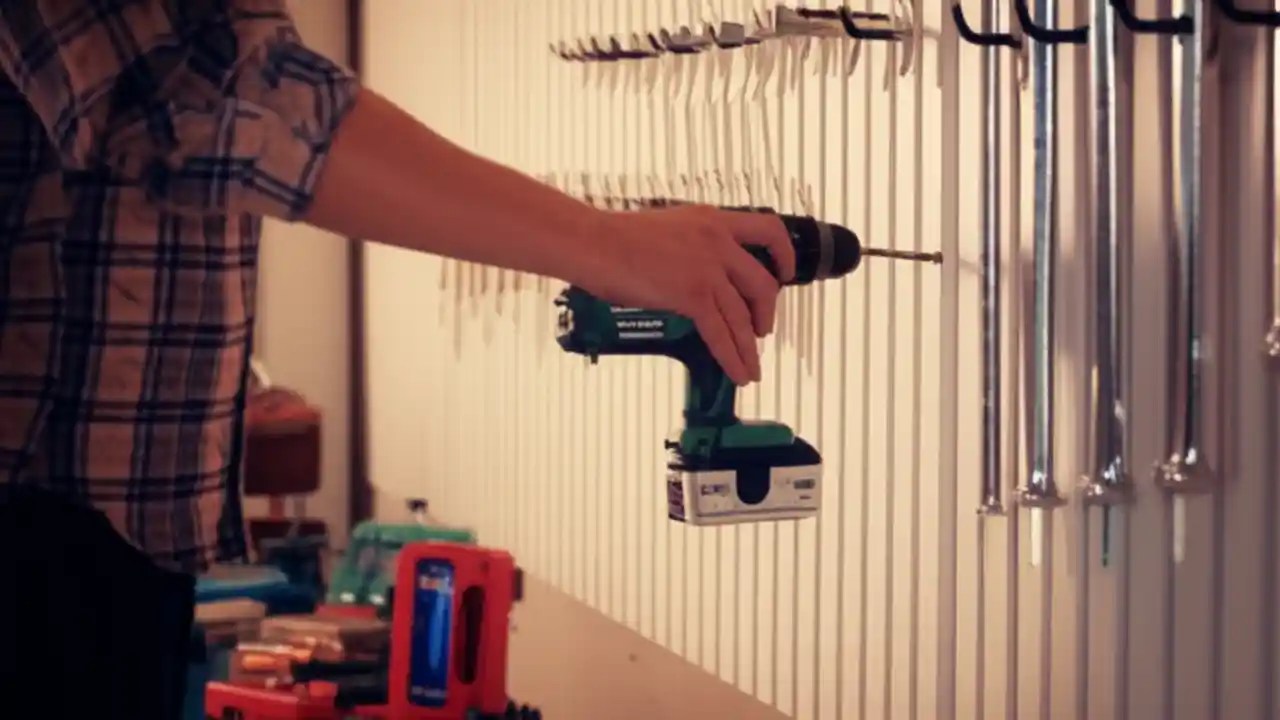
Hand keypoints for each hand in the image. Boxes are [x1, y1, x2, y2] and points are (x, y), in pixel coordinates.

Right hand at [573, 204, 796, 384]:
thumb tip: (695, 273)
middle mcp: (717, 241)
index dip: (783, 254)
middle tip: (761, 330)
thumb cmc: (615, 238)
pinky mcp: (693, 293)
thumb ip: (691, 245)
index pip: (767, 229)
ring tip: (751, 367)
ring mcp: (708, 268)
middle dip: (766, 312)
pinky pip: (721, 332)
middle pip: (762, 282)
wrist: (593, 243)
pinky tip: (738, 373)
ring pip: (744, 315)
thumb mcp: (667, 228)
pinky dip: (733, 357)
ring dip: (750, 346)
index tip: (784, 273)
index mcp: (712, 219)